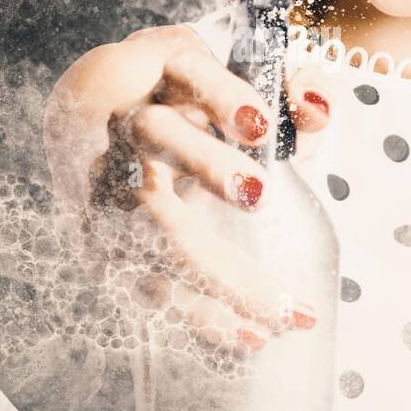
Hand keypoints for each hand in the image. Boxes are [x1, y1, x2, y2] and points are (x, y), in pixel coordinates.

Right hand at [42, 22, 331, 348]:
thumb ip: (291, 87)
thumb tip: (319, 112)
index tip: (262, 126)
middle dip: (206, 168)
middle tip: (258, 196)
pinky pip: (143, 279)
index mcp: (159, 71)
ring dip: (206, 267)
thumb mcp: (239, 77)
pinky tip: (247, 339)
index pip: (186, 71)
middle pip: (155, 137)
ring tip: (274, 313)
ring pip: (144, 219)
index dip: (220, 97)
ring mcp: (103, 182)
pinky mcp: (99, 238)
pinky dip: (196, 313)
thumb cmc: (184, 99)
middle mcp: (124, 121)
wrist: (92, 117)